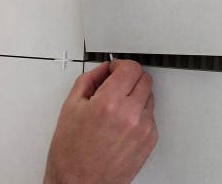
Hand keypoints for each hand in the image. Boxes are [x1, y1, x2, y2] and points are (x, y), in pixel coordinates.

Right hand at [44, 61, 156, 183]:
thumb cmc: (71, 156)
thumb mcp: (70, 109)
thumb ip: (88, 81)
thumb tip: (102, 70)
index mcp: (108, 104)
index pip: (130, 68)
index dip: (121, 65)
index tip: (115, 69)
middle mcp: (130, 115)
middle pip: (144, 79)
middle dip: (129, 78)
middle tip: (115, 86)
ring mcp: (143, 128)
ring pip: (149, 96)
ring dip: (135, 96)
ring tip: (115, 110)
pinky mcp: (150, 140)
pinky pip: (151, 116)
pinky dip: (139, 115)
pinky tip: (122, 124)